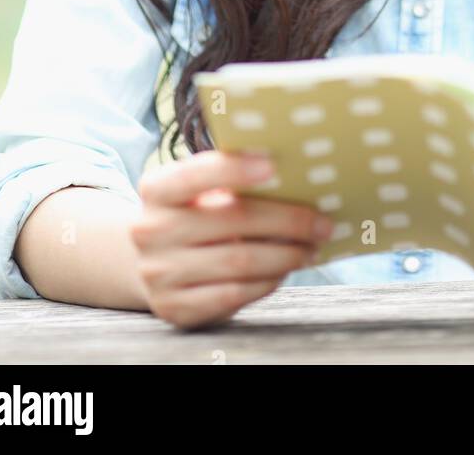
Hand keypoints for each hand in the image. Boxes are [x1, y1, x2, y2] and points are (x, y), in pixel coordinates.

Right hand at [130, 148, 333, 328]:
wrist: (151, 262)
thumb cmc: (192, 215)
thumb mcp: (197, 191)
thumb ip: (231, 180)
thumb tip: (296, 177)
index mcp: (156, 189)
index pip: (195, 174)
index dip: (234, 168)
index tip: (274, 165)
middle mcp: (150, 230)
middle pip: (233, 220)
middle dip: (286, 220)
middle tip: (322, 222)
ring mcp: (159, 273)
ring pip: (239, 261)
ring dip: (285, 254)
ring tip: (311, 247)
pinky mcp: (175, 307)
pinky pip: (234, 294)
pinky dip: (267, 282)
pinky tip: (284, 271)